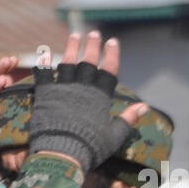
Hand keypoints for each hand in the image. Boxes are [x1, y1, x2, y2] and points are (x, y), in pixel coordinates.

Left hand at [27, 31, 148, 169]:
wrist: (61, 153)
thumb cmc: (90, 147)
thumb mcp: (114, 135)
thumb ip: (128, 119)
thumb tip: (144, 106)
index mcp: (100, 96)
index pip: (108, 70)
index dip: (111, 55)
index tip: (113, 42)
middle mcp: (82, 88)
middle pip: (89, 61)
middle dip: (92, 46)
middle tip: (94, 33)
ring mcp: (63, 89)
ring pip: (68, 62)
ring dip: (72, 47)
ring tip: (75, 35)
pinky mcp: (45, 94)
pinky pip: (44, 74)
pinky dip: (44, 64)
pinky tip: (44, 53)